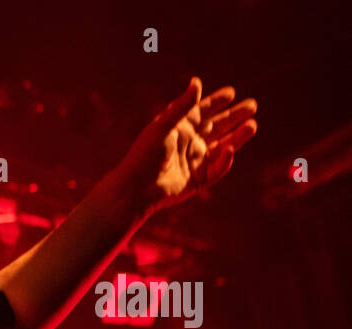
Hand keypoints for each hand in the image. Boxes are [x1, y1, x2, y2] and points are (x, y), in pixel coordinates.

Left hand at [115, 77, 257, 215]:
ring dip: (237, 136)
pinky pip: (216, 169)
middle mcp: (188, 143)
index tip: (231, 92)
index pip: (202, 111)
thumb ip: (183, 106)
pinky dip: (224, 161)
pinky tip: (229, 150)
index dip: (216, 102)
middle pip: (217, 127)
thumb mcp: (164, 126)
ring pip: (222, 146)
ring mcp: (194, 161)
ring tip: (252, 125)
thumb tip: (197, 81)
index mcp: (178, 128)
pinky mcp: (197, 180)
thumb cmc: (145, 155)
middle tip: (252, 105)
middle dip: (234, 116)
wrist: (136, 188)